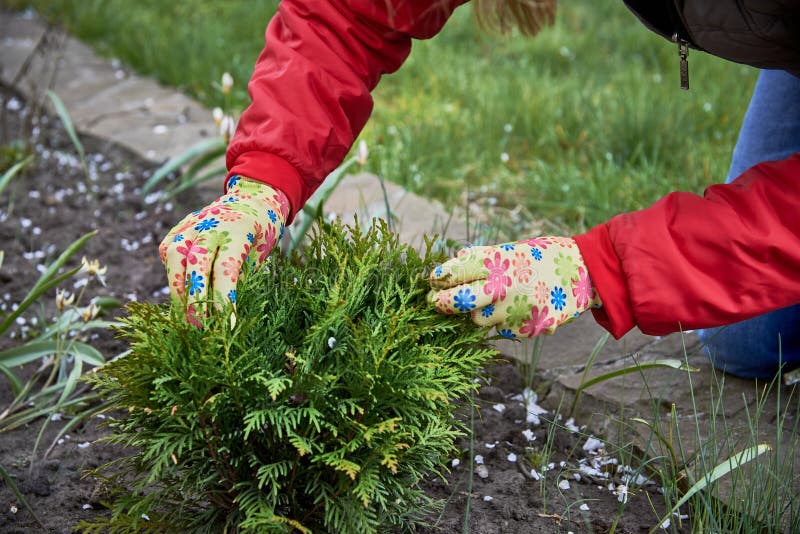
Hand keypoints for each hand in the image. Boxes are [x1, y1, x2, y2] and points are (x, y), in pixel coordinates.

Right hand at [159, 176, 288, 321]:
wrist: (252, 197)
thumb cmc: (261, 231)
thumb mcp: (261, 252)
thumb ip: (242, 274)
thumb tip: (222, 307)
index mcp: (238, 230)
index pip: (225, 269)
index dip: (223, 299)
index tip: (226, 325)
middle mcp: (211, 224)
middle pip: (194, 262)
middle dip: (193, 297)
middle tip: (197, 327)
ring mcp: (193, 222)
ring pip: (173, 254)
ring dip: (176, 288)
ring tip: (184, 316)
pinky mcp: (180, 226)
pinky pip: (168, 250)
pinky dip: (172, 273)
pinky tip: (180, 292)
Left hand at [428, 237, 600, 337]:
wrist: (587, 271)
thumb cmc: (543, 257)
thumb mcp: (512, 249)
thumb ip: (482, 258)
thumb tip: (451, 263)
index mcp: (499, 262)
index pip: (456, 271)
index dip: (439, 277)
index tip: (433, 280)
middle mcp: (504, 286)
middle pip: (458, 302)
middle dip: (441, 303)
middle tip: (435, 301)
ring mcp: (516, 310)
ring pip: (479, 320)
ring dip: (480, 312)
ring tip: (497, 300)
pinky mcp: (527, 329)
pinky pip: (502, 330)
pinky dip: (505, 321)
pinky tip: (520, 308)